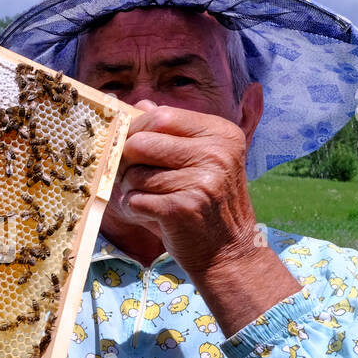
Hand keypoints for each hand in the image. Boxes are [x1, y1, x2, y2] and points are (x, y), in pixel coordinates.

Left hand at [117, 99, 261, 275]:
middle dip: (127, 160)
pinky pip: (136, 200)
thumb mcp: (201, 160)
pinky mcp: (184, 208)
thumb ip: (172, 131)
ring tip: (152, 200)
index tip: (129, 145)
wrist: (230, 252)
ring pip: (135, 174)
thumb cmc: (208, 203)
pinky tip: (153, 215)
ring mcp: (202, 181)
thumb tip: (139, 104)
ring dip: (132, 190)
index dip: (135, 129)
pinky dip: (135, 210)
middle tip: (133, 176)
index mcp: (221, 133)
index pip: (161, 116)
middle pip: (142, 142)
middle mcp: (216, 153)